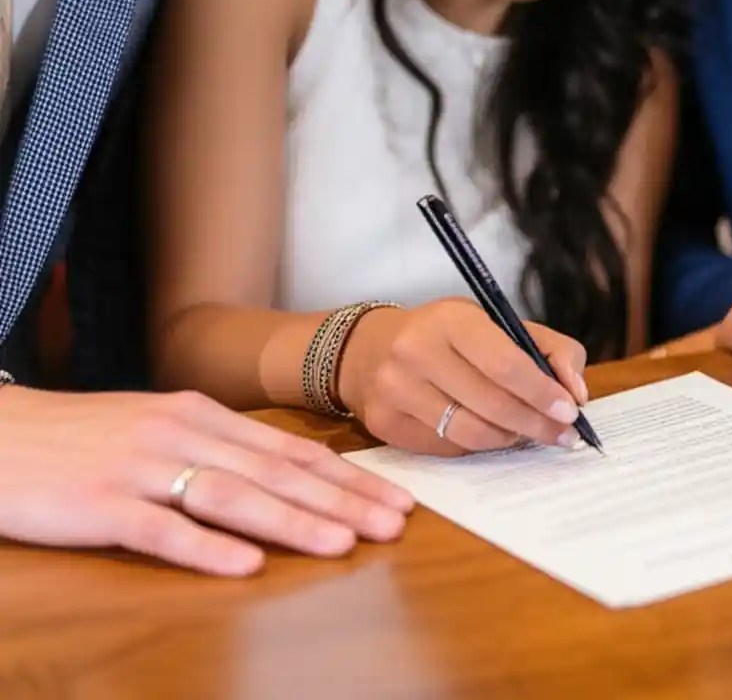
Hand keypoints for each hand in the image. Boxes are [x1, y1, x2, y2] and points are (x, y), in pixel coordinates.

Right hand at [0, 388, 414, 576]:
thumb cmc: (84, 436)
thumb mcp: (159, 427)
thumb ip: (218, 448)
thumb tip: (287, 475)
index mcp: (200, 417)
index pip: (290, 452)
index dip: (348, 478)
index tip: (396, 499)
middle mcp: (180, 436)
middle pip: (274, 472)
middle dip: (340, 501)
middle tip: (392, 526)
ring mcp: (139, 468)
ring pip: (229, 496)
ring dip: (290, 521)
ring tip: (341, 544)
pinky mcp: (99, 504)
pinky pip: (160, 529)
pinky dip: (205, 547)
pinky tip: (245, 565)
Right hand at [338, 299, 588, 455]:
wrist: (371, 350)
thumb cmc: (449, 337)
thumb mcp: (498, 324)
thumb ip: (549, 350)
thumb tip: (577, 394)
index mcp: (450, 320)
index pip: (506, 364)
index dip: (543, 393)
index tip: (571, 411)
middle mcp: (415, 352)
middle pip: (492, 405)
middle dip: (537, 424)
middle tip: (562, 435)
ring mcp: (395, 391)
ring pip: (471, 434)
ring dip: (510, 439)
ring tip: (528, 433)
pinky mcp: (386, 425)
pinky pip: (448, 448)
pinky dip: (478, 445)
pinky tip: (488, 432)